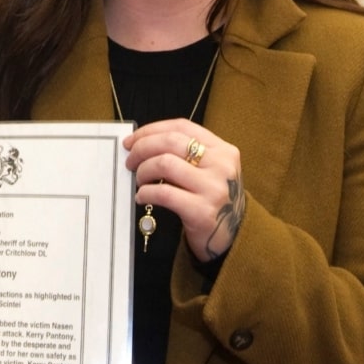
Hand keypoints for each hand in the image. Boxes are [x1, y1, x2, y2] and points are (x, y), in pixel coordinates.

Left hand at [125, 119, 245, 260]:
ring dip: (143, 171)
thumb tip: (141, 144)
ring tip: (139, 181)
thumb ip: (186, 154)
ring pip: (164, 164)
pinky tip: (142, 197)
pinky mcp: (202, 211)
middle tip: (130, 160)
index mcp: (223, 150)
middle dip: (142, 148)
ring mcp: (213, 188)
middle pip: (170, 142)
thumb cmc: (213, 199)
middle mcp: (221, 165)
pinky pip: (163, 193)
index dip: (151, 130)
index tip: (132, 139)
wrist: (232, 235)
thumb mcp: (211, 170)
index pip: (181, 127)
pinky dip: (145, 192)